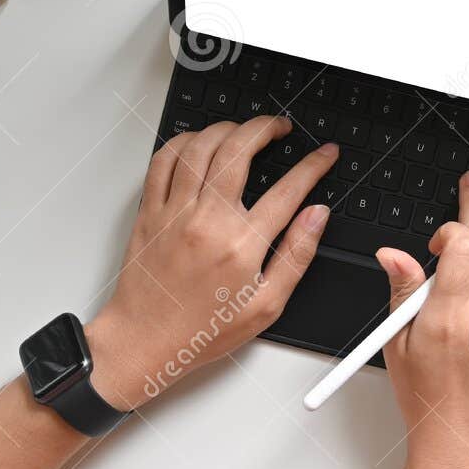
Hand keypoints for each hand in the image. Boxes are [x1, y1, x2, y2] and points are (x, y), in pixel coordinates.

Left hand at [86, 117, 338, 409]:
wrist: (143, 341)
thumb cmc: (202, 330)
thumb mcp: (267, 305)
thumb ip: (296, 255)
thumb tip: (317, 216)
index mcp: (242, 245)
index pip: (289, 189)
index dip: (314, 165)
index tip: (325, 154)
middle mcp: (207, 221)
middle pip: (238, 150)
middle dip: (266, 127)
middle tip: (281, 127)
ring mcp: (174, 213)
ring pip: (200, 147)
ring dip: (226, 128)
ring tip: (244, 130)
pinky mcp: (149, 213)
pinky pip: (163, 161)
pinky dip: (183, 142)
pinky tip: (199, 142)